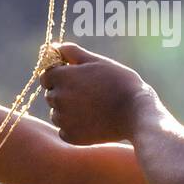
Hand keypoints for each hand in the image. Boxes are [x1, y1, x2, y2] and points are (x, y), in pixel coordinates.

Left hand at [39, 42, 153, 144]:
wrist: (137, 113)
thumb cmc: (120, 83)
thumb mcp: (98, 61)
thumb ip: (73, 53)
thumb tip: (55, 46)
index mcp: (62, 77)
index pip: (46, 75)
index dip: (59, 76)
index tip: (75, 78)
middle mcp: (58, 98)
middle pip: (51, 94)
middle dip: (63, 93)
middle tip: (88, 93)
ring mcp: (63, 119)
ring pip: (56, 113)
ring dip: (68, 111)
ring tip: (92, 108)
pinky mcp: (71, 137)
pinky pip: (64, 130)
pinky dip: (74, 127)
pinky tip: (92, 121)